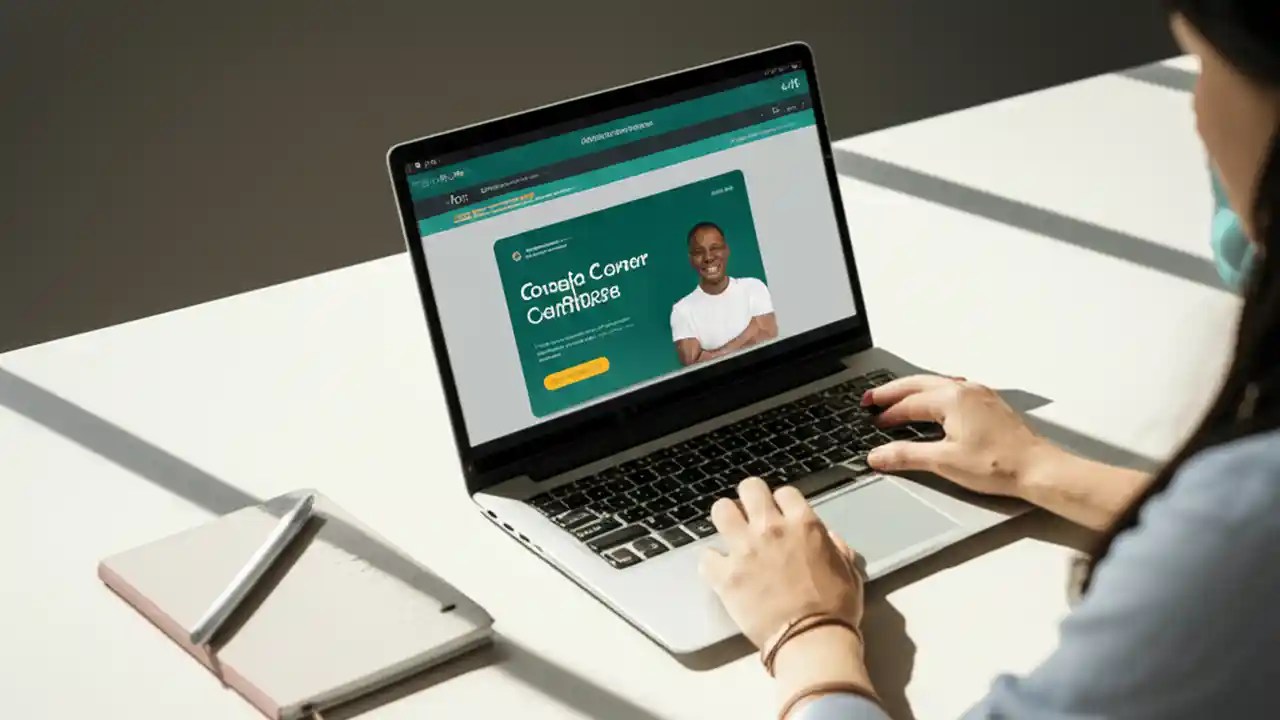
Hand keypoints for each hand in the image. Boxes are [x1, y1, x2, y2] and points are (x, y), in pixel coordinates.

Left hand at [699, 477, 863, 647]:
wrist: (811, 639)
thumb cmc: (836, 608)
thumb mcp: (849, 572)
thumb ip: (836, 548)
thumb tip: (828, 537)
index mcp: (803, 524)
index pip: (785, 492)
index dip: (782, 504)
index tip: (781, 516)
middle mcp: (770, 528)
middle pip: (750, 488)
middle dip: (749, 499)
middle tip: (751, 517)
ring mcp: (744, 549)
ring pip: (721, 510)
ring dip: (726, 520)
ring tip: (731, 536)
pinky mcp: (724, 575)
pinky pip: (706, 556)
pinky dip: (712, 563)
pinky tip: (720, 571)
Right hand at [865, 374, 1047, 497]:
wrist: (1039, 469)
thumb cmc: (996, 464)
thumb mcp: (944, 462)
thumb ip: (906, 455)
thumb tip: (877, 455)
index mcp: (951, 399)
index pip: (909, 403)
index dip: (888, 413)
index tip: (872, 421)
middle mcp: (965, 389)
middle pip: (919, 384)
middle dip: (893, 391)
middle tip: (871, 398)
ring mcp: (980, 394)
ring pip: (938, 383)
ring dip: (914, 389)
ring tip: (897, 397)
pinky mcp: (990, 404)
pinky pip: (954, 388)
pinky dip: (934, 392)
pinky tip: (935, 401)